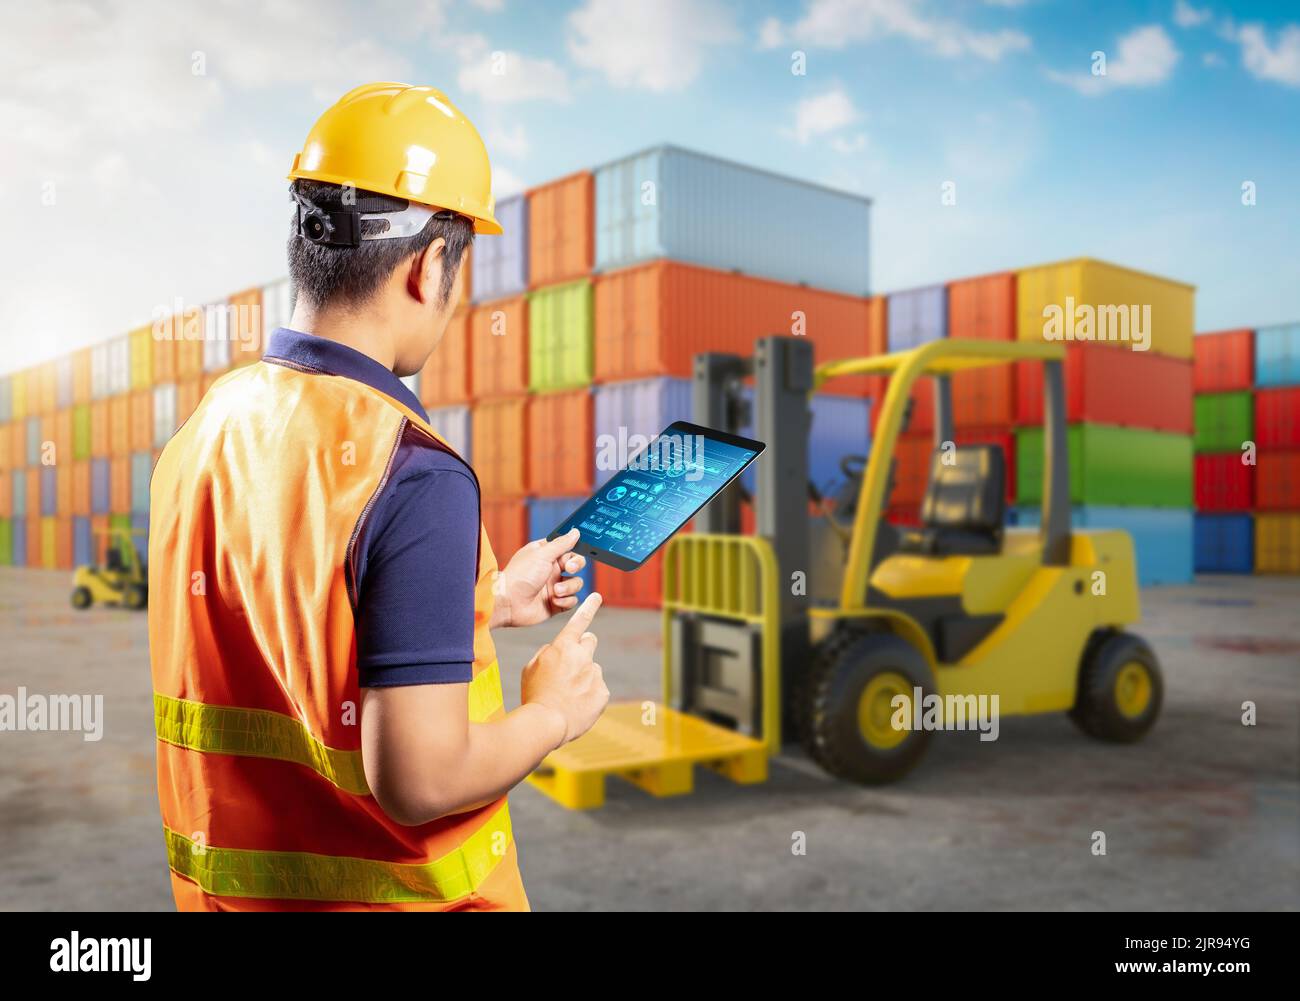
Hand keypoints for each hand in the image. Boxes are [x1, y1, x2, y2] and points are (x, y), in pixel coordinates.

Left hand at [492, 528, 587, 627]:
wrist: (510, 603)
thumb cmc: (520, 576)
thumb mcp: (542, 554)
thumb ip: (561, 543)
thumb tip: (575, 532)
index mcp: (546, 555)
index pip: (568, 548)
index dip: (575, 550)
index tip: (577, 552)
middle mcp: (551, 570)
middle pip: (576, 565)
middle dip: (576, 566)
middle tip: (568, 569)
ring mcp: (554, 587)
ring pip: (576, 583)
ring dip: (569, 587)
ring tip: (556, 590)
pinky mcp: (556, 603)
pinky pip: (572, 600)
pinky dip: (566, 601)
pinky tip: (554, 600)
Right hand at [521, 593, 608, 746]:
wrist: (546, 722)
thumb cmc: (535, 694)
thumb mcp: (531, 668)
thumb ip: (547, 653)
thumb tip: (558, 650)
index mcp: (563, 647)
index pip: (579, 621)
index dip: (589, 607)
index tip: (597, 596)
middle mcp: (583, 656)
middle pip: (590, 641)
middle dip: (583, 648)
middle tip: (572, 665)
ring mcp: (595, 674)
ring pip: (592, 669)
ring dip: (583, 677)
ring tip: (567, 695)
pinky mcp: (603, 692)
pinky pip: (597, 689)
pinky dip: (588, 695)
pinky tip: (575, 705)